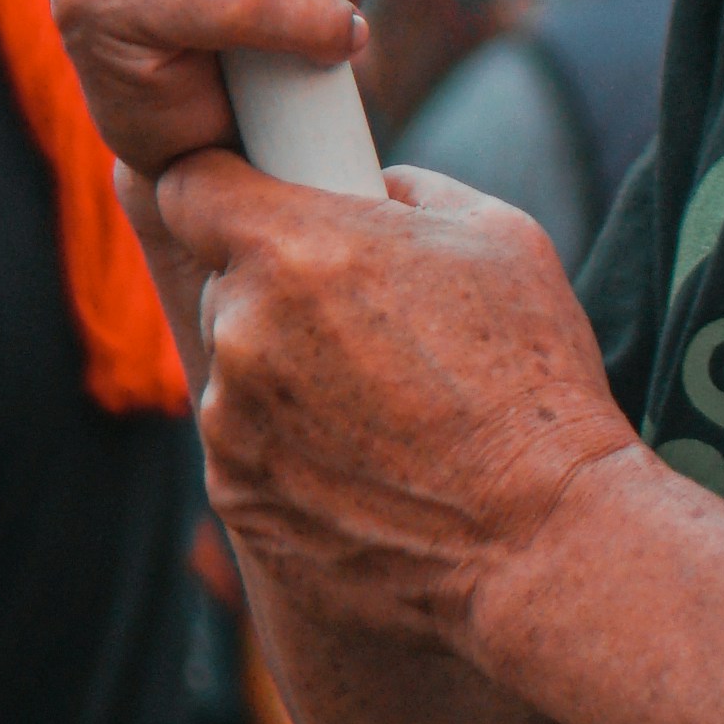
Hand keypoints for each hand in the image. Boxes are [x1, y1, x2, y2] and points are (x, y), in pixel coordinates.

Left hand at [162, 143, 639, 667]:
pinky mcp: (234, 497)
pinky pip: (245, 447)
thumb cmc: (531, 378)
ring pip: (235, 370)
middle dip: (276, 292)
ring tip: (380, 409)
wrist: (537, 537)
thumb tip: (377, 186)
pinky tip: (367, 464)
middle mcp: (243, 330)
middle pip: (222, 283)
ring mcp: (229, 423)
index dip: (218, 189)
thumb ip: (410, 191)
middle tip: (360, 324)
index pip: (186, 185)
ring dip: (284, 376)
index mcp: (294, 248)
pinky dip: (289, 449)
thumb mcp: (497, 236)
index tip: (248, 203)